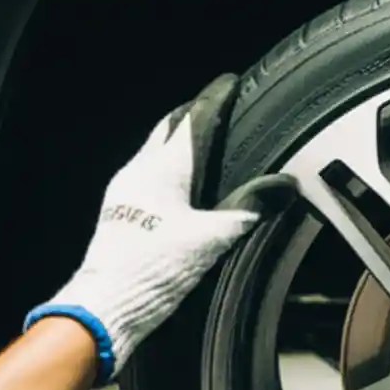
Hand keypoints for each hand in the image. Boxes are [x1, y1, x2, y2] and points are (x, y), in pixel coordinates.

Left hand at [24, 74, 290, 382]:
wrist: (105, 305)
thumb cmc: (152, 270)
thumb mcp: (213, 239)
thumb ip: (250, 207)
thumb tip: (285, 186)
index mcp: (164, 168)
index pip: (194, 119)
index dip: (215, 99)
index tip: (229, 84)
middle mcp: (139, 171)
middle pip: (168, 128)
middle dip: (192, 113)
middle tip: (214, 107)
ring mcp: (124, 191)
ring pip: (153, 150)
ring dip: (176, 140)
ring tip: (200, 142)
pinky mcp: (118, 212)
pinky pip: (143, 174)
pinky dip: (164, 166)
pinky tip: (175, 186)